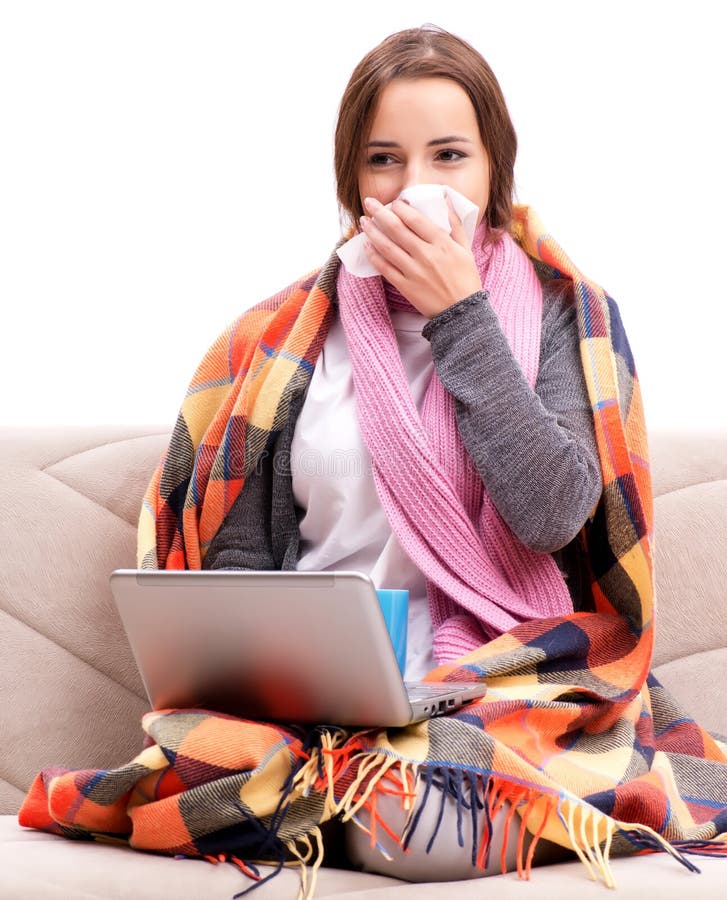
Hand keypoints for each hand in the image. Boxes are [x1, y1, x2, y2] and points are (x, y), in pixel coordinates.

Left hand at [359, 194, 481, 317]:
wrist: (461, 312)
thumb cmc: (465, 279)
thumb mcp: (466, 249)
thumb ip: (456, 224)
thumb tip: (447, 200)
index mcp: (442, 244)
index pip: (416, 220)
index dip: (401, 208)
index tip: (394, 202)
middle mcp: (426, 255)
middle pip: (397, 229)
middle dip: (380, 213)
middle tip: (369, 202)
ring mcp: (414, 272)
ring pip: (387, 247)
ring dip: (372, 232)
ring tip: (363, 222)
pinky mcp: (405, 287)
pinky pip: (385, 269)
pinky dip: (374, 256)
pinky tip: (366, 246)